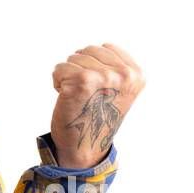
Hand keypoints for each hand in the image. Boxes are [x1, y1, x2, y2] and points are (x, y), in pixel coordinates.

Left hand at [50, 43, 145, 167]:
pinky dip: (57, 82)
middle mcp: (124, 74)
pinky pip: (59, 68)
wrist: (84, 145)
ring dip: (68, 76)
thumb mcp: (118, 88)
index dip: (94, 65)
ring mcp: (104, 76)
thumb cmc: (96, 114)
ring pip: (72, 58)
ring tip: (78, 97)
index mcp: (136, 74)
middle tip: (86, 94)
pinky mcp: (82, 81)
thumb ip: (116, 66)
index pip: (105, 48)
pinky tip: (68, 98)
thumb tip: (101, 47)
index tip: (98, 88)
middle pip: (87, 50)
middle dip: (80, 69)